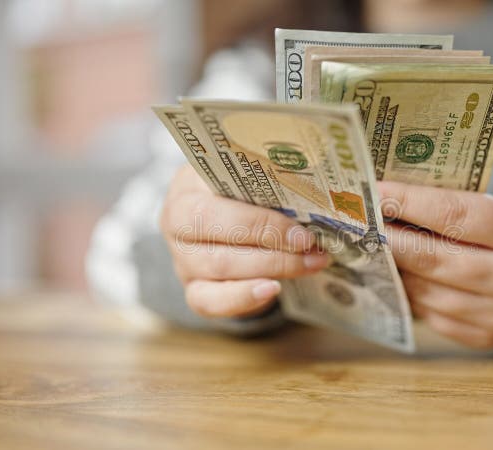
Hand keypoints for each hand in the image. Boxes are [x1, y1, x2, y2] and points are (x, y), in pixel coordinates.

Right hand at [160, 166, 330, 317]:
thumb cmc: (241, 193)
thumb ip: (269, 185)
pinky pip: (210, 302)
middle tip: (310, 247)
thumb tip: (316, 201)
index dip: (260, 222)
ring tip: (309, 265)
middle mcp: (176, 223)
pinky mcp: (193, 289)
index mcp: (188, 186)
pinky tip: (274, 289)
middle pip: (217, 238)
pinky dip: (244, 297)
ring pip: (219, 269)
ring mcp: (182, 259)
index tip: (301, 231)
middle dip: (271, 245)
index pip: (216, 205)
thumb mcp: (248, 181)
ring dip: (271, 268)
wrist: (226, 221)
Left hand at [378, 181, 492, 348]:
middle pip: (434, 258)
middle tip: (357, 222)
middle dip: (389, 239)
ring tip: (370, 248)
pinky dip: (409, 293)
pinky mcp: (485, 337)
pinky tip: (395, 275)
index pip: (456, 214)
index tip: (374, 190)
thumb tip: (391, 199)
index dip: (409, 202)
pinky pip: (432, 315)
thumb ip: (459, 206)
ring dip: (393, 269)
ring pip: (427, 291)